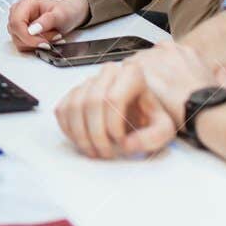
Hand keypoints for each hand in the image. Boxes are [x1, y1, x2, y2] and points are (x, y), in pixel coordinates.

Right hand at [7, 0, 88, 50]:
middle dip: (35, 40)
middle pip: (16, 34)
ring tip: (52, 36)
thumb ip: (47, 21)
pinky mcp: (20, 34)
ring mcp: (18, 24)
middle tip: (53, 36)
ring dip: (37, 44)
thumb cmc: (65, 11)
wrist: (69, 14)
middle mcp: (18, 13)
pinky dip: (36, 46)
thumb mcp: (61, 14)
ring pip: (19, 42)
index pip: (16, 23)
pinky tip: (46, 40)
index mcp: (25, 4)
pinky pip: (23, 46)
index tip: (43, 42)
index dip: (28, 36)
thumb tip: (32, 30)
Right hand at [54, 41, 219, 157]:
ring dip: (81, 135)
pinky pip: (62, 110)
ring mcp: (88, 82)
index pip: (113, 97)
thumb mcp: (163, 129)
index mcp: (132, 74)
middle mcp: (108, 73)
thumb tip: (127, 143)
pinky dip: (70, 130)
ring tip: (95, 151)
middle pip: (91, 102)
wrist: (137, 115)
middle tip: (106, 152)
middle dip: (96, 134)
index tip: (120, 141)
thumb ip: (153, 137)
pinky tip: (84, 141)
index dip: (113, 125)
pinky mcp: (73, 93)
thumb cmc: (148, 118)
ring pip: (74, 106)